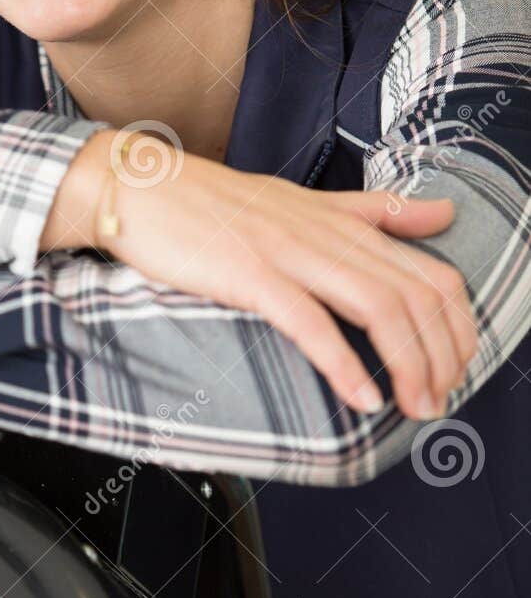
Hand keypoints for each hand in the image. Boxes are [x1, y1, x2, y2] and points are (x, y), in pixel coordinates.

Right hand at [42, 129, 477, 420]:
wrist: (140, 189)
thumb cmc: (214, 203)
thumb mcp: (304, 202)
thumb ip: (374, 213)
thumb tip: (444, 213)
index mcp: (345, 222)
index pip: (432, 273)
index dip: (457, 329)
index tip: (454, 372)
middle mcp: (328, 234)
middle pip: (417, 297)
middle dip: (441, 358)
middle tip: (437, 405)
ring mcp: (291, 253)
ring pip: (378, 307)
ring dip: (407, 366)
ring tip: (413, 408)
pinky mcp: (251, 274)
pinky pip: (311, 322)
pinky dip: (344, 365)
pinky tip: (361, 398)